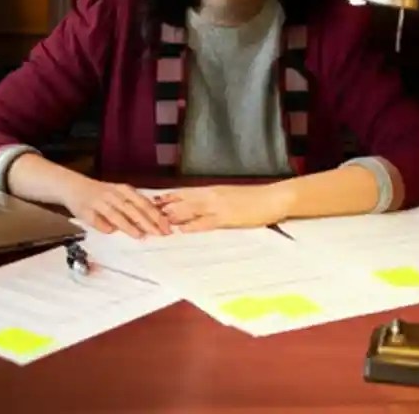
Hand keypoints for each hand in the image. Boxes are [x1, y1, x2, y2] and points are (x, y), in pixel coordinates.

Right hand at [61, 179, 171, 237]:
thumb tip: (154, 221)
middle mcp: (112, 194)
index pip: (143, 202)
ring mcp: (98, 202)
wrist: (72, 186)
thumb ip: (134, 205)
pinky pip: (96, 221)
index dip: (155, 214)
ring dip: (128, 225)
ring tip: (139, 235)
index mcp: (123, 189)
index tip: (167, 226)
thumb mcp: (119, 194)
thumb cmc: (101, 193)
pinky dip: (104, 227)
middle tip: (159, 234)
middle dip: (146, 222)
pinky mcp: (85, 211)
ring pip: (115, 214)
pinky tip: (112, 233)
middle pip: (132, 208)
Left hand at [152, 184, 292, 230]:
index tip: (150, 202)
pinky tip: (183, 230)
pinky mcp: (228, 217)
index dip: (166, 197)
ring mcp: (218, 206)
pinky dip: (193, 225)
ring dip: (173, 216)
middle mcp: (210, 195)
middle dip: (163, 208)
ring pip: (190, 209)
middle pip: (181, 200)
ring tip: (157, 223)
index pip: (183, 192)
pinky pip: (207, 221)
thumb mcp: (228, 196)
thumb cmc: (252, 199)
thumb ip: (212, 200)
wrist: (272, 198)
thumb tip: (196, 207)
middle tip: (145, 214)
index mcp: (210, 190)